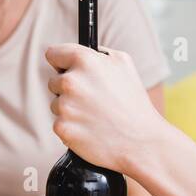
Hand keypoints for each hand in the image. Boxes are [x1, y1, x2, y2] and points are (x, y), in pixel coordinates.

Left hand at [46, 44, 165, 173]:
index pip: (53, 54)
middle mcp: (71, 81)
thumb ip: (98, 54)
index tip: (66, 69)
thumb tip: (80, 53)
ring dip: (70, 110)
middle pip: (54, 81)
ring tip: (95, 116)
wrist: (142, 142)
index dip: (61, 62)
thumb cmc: (134, 103)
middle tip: (92, 99)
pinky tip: (90, 129)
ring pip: (56, 104)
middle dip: (68, 89)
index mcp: (84, 60)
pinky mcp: (62, 128)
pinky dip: (72, 127)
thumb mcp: (124, 64)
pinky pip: (59, 124)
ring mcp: (65, 106)